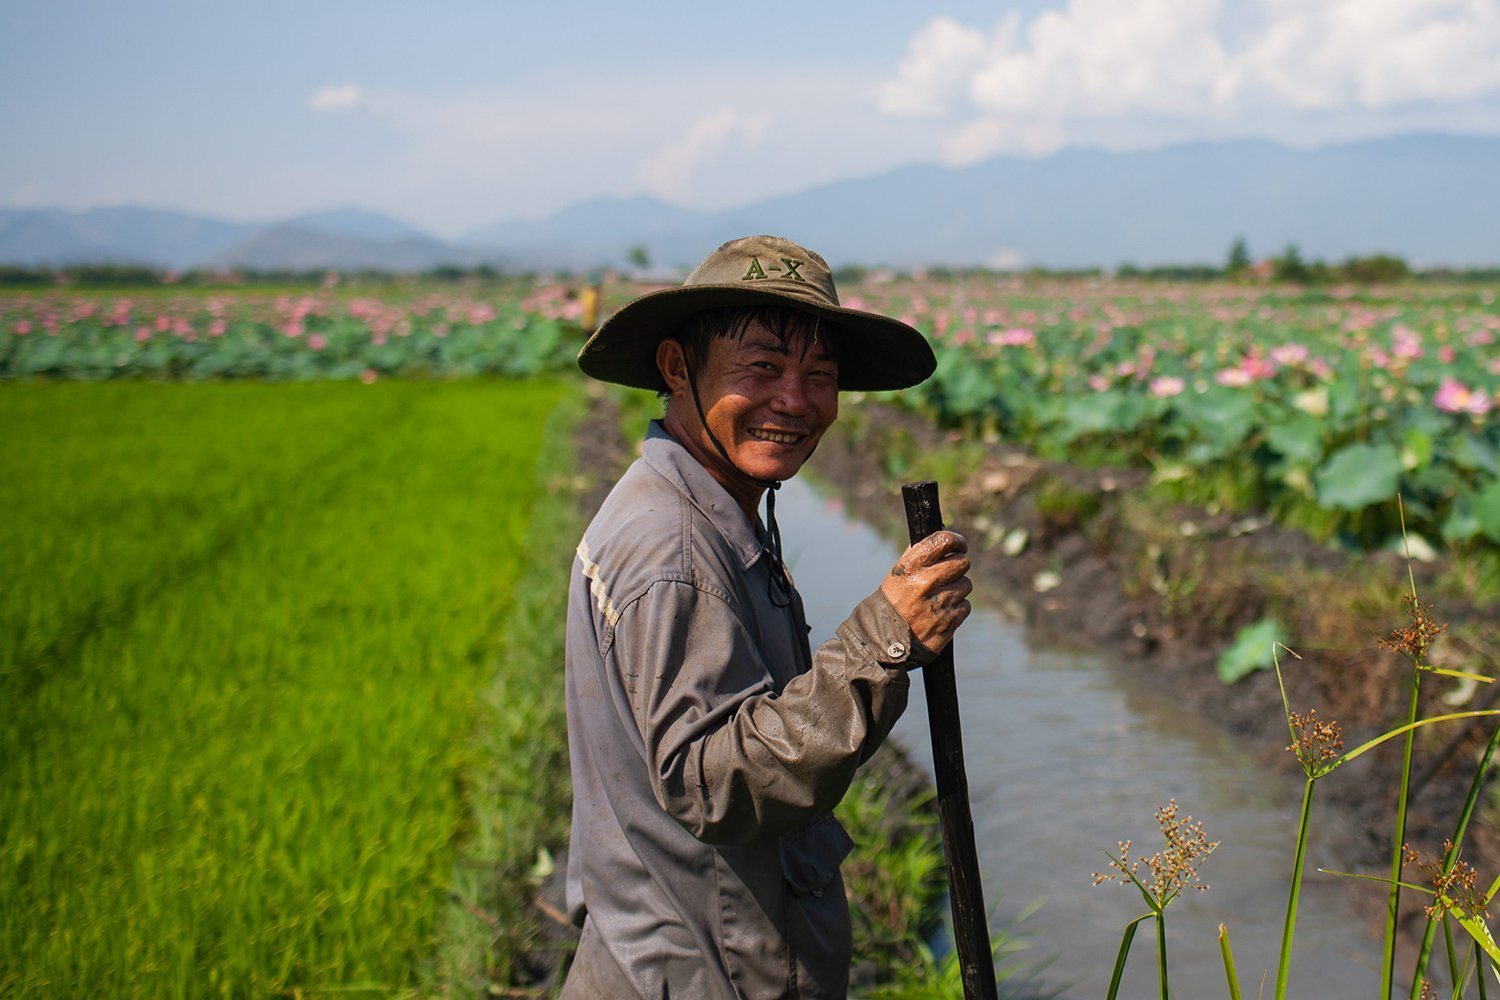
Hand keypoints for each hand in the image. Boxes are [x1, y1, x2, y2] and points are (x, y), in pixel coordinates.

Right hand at [880, 530, 971, 654]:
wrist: (885, 640)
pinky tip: (940, 612)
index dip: (956, 540)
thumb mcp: (897, 575)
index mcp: (912, 566)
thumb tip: (941, 540)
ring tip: (939, 598)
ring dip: (956, 589)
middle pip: (962, 562)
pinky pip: (965, 605)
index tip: (958, 545)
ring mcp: (941, 601)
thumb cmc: (892, 603)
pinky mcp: (951, 620)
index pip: (945, 540)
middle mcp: (927, 581)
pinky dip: (956, 609)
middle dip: (957, 567)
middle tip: (948, 574)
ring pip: (966, 584)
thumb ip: (918, 556)